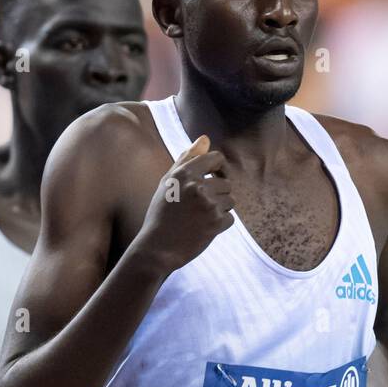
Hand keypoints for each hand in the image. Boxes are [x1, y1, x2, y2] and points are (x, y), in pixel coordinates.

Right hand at [135, 135, 234, 273]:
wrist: (157, 248)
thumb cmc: (161, 214)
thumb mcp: (168, 182)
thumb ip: (187, 158)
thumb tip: (206, 138)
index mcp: (185, 173)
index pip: (216, 158)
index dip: (218, 168)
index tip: (213, 178)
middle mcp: (197, 186)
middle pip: (226, 183)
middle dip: (217, 194)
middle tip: (199, 208)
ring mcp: (208, 204)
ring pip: (230, 200)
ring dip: (220, 209)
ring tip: (200, 219)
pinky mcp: (216, 222)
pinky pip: (230, 218)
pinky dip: (220, 225)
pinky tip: (203, 229)